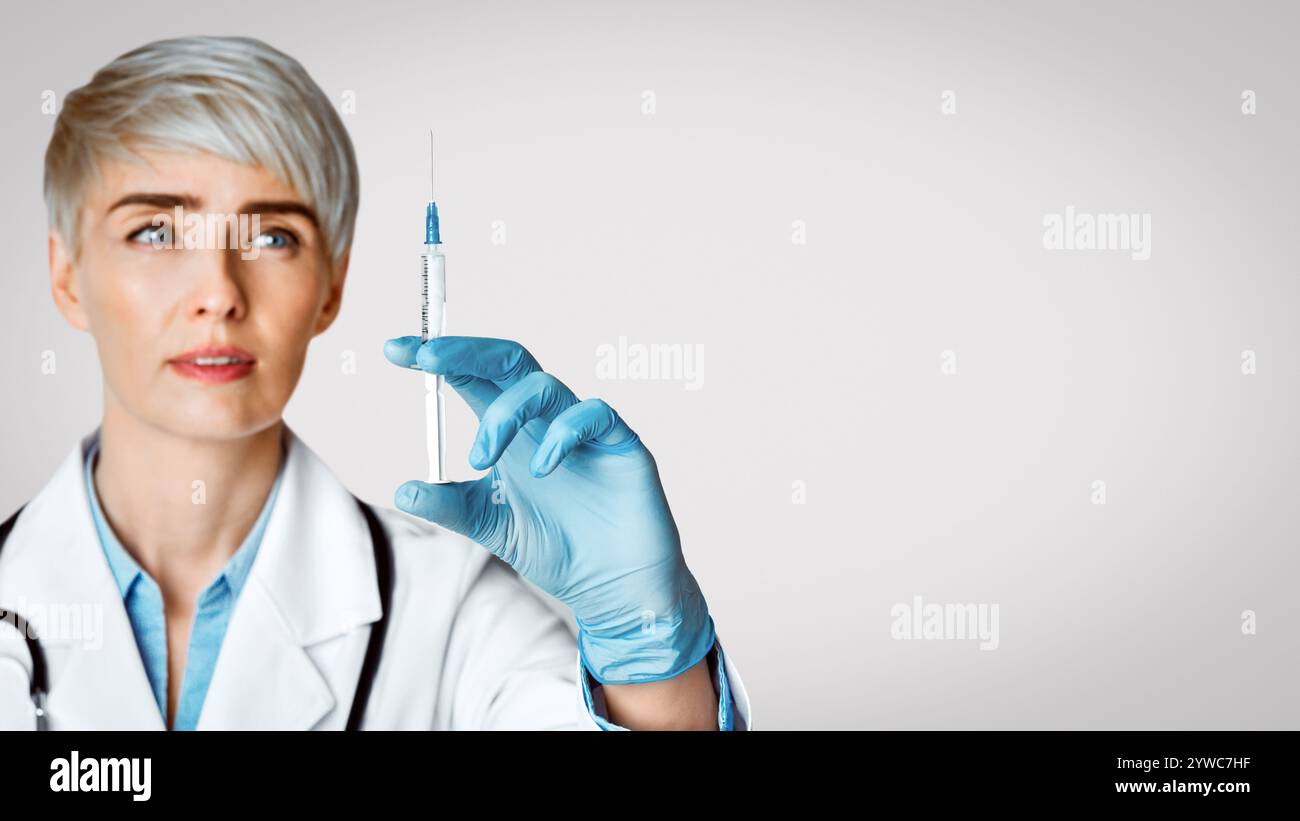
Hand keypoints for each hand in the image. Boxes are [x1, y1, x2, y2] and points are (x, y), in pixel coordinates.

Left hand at [383, 335, 715, 683]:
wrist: (611, 588)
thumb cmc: (558, 549)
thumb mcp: (491, 526)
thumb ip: (451, 505)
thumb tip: (402, 489)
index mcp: (513, 433)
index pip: (473, 379)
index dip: (438, 359)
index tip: (394, 350)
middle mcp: (546, 421)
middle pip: (508, 361)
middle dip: (465, 352)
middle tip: (426, 358)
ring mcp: (584, 430)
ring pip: (544, 384)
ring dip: (505, 412)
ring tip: (481, 458)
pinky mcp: (621, 445)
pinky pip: (594, 414)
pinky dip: (562, 434)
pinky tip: (541, 468)